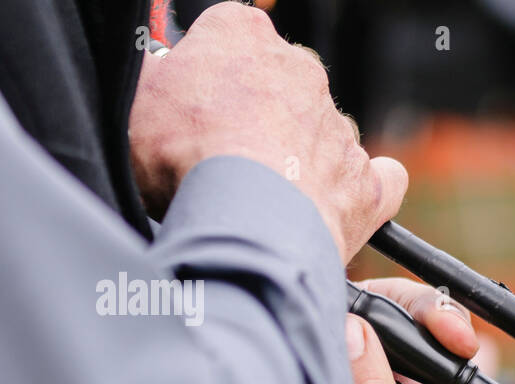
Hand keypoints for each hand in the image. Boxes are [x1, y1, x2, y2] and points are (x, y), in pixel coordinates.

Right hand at [129, 1, 402, 262]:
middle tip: (224, 158)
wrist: (246, 217)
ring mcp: (338, 126)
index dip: (208, 75)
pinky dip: (361, 191)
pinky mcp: (366, 181)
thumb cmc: (185, 155)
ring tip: (264, 198)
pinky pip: (378, 179)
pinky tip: (339, 205)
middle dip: (258, 117)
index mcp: (242, 35)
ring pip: (321, 135)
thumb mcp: (135, 101)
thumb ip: (153, 79)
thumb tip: (156, 77)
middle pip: (279, 86)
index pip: (228, 38)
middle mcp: (301, 70)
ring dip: (299, 159)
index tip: (194, 107)